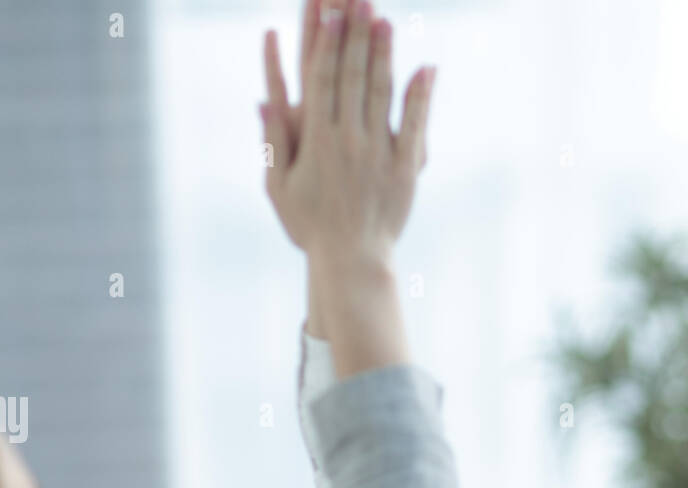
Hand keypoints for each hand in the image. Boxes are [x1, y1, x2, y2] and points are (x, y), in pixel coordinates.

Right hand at [261, 0, 433, 258]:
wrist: (350, 261)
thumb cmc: (309, 226)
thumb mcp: (278, 185)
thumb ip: (273, 140)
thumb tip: (262, 99)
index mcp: (316, 140)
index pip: (323, 79)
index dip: (328, 41)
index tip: (331, 10)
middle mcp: (348, 140)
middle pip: (353, 75)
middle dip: (356, 34)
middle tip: (360, 0)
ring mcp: (379, 153)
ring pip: (382, 93)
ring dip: (384, 54)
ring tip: (386, 20)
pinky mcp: (404, 169)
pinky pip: (415, 126)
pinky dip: (420, 96)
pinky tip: (425, 68)